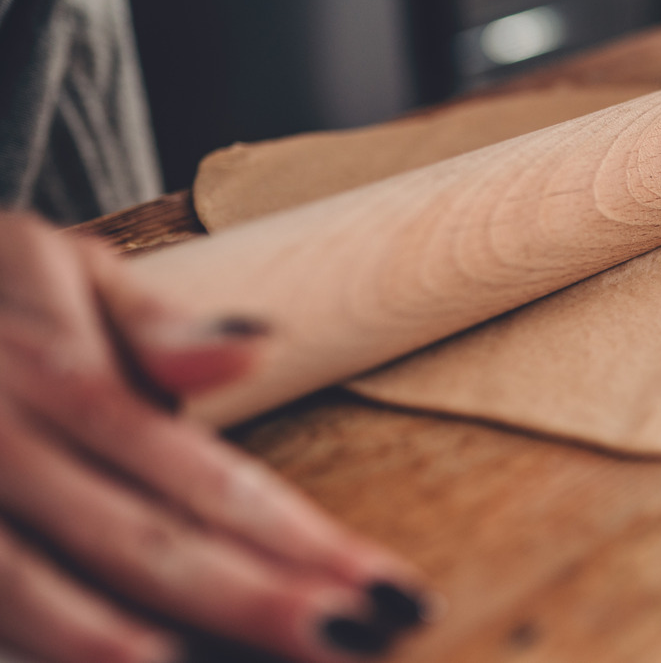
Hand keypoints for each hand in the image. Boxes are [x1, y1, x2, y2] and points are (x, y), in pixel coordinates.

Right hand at [0, 212, 431, 662]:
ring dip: (130, 649)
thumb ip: (156, 327)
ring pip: (40, 597)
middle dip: (258, 605)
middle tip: (363, 642)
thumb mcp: (57, 268)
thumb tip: (257, 353)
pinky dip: (37, 645)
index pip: (201, 476)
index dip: (300, 540)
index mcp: (57, 379)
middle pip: (144, 545)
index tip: (391, 589)